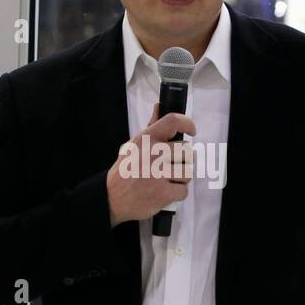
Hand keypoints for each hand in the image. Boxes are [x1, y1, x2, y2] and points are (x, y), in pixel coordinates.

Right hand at [106, 102, 196, 226]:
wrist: (112, 197)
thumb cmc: (126, 170)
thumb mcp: (134, 145)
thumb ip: (151, 128)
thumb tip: (158, 107)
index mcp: (147, 139)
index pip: (173, 121)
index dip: (187, 123)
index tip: (192, 130)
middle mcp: (153, 153)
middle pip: (187, 151)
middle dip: (184, 159)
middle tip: (172, 165)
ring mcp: (159, 174)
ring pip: (188, 172)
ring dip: (180, 178)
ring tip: (166, 179)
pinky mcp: (163, 193)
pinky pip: (184, 191)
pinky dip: (176, 193)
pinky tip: (164, 192)